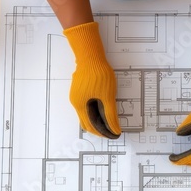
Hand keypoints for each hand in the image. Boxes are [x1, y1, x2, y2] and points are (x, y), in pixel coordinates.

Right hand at [63, 21, 121, 138]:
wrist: (91, 56)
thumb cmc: (98, 75)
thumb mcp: (108, 96)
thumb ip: (111, 114)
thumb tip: (115, 128)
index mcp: (80, 106)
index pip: (91, 126)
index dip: (103, 133)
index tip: (114, 135)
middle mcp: (76, 102)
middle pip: (86, 122)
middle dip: (100, 129)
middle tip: (113, 131)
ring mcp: (76, 96)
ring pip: (86, 114)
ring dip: (97, 120)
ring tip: (110, 122)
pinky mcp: (80, 90)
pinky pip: (86, 106)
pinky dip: (94, 111)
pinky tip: (104, 109)